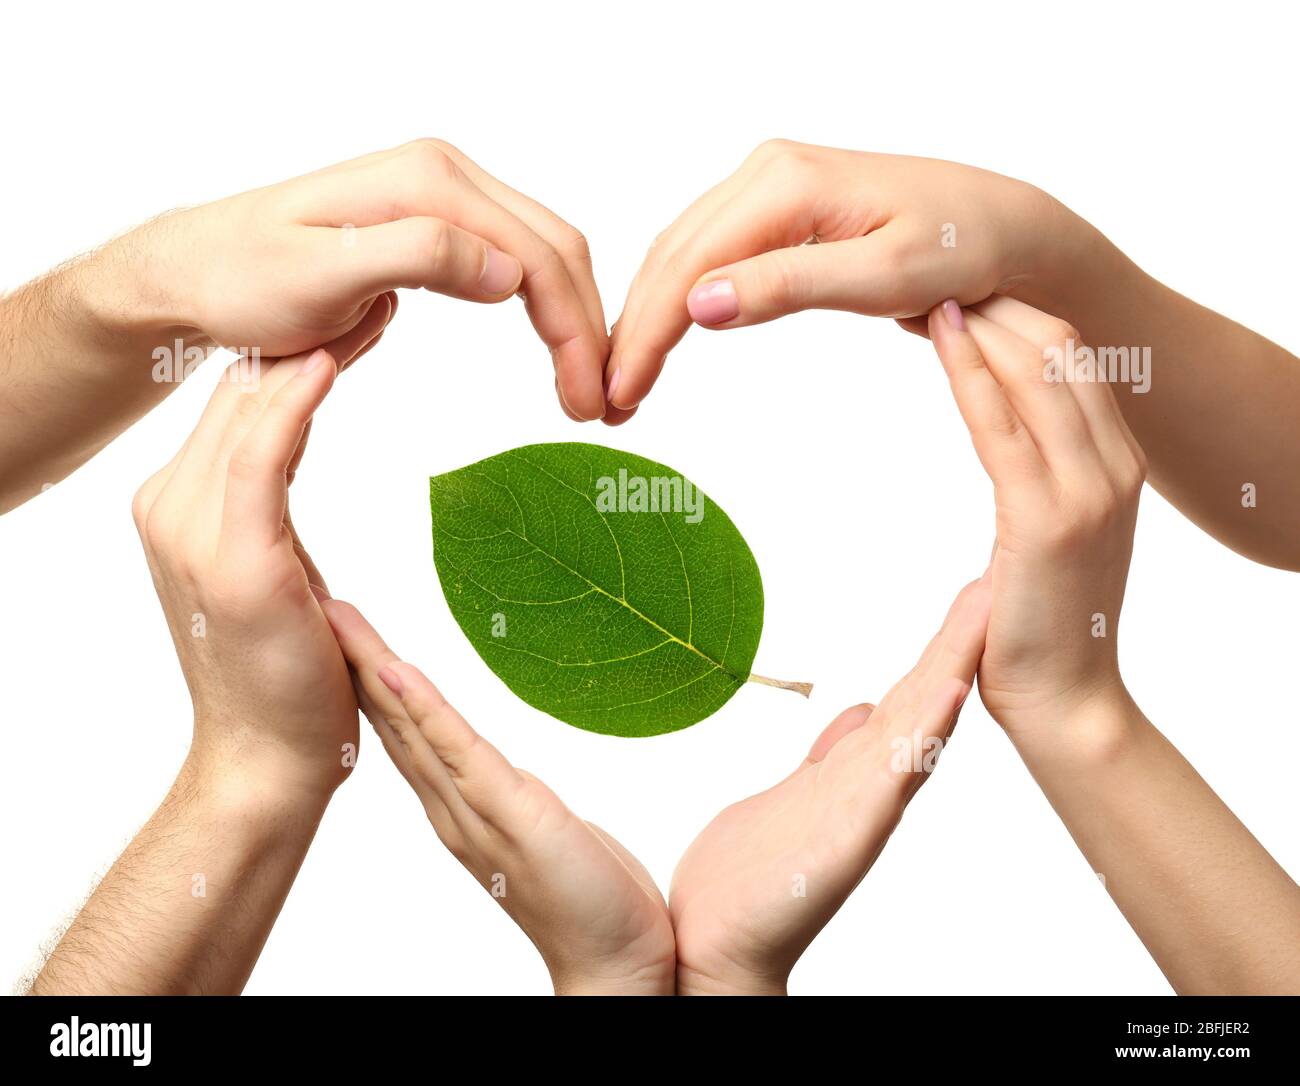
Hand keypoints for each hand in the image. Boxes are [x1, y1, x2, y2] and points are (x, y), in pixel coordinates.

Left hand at [106, 139, 608, 419]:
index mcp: (428, 182)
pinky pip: (513, 262)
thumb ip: (418, 257)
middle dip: (588, 328)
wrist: (196, 271)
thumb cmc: (244, 279)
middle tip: (598, 406)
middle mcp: (445, 176)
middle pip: (555, 247)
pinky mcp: (435, 225)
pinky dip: (545, 309)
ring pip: (542, 254)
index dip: (574, 329)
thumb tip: (510, 273)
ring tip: (583, 388)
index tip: (586, 400)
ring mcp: (442, 198)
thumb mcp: (323, 274)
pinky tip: (554, 349)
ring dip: (574, 320)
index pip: (536, 254)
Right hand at [131, 309, 389, 799]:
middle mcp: (172, 503)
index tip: (359, 300)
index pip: (241, 401)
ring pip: (251, 409)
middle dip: (312, 330)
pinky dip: (293, 402)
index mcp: (182, 503)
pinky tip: (328, 355)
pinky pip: (260, 457)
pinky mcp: (232, 557)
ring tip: (374, 293)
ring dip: (313, 346)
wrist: (267, 761)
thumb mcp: (272, 567)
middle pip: (245, 392)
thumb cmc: (286, 670)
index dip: (298, 345)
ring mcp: (192, 528)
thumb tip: (281, 444)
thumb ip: (264, 502)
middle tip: (377, 274)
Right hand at [321, 600, 676, 994]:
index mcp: (460, 807)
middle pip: (393, 724)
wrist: (617, 961)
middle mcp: (453, 810)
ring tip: (337, 620)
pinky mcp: (513, 814)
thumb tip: (488, 768)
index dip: (370, 679)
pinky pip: (460, 754)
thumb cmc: (587, 895)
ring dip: (374, 672)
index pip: (405, 732)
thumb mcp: (536, 826)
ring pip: (413, 730)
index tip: (341, 630)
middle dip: (353, 664)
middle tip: (313, 605)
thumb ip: (503, 796)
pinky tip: (397, 674)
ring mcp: (477, 813)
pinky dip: (425, 711)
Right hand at [605, 140, 1065, 415]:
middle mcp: (767, 172)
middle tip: (606, 401)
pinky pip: (709, 253)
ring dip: (649, 318)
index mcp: (785, 183)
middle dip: (634, 331)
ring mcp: (770, 186)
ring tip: (625, 381)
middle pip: (672, 257)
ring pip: (681, 255)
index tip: (617, 393)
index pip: (689, 266)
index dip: (646, 335)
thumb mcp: (883, 278)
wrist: (1005, 227)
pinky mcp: (778, 208)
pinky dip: (679, 300)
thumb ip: (790, 284)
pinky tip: (663, 339)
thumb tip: (698, 305)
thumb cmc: (962, 249)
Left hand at [670, 575, 990, 994]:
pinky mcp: (846, 838)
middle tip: (999, 574)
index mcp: (855, 772)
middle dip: (960, 637)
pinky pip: (891, 775)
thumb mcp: (795, 795)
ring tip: (987, 609)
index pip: (907, 695)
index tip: (975, 590)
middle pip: (922, 698)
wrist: (718, 945)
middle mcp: (869, 786)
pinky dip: (922, 732)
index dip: (943, 643)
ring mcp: (863, 809)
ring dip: (952, 665)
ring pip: (918, 724)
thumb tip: (856, 715)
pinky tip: (948, 691)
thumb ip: (831, 757)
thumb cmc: (751, 878)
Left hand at [926, 296, 1145, 742]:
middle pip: (1061, 345)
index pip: (1073, 356)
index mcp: (1116, 462)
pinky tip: (938, 332)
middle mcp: (1114, 463)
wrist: (1067, 704)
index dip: (1016, 310)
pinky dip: (968, 369)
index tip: (959, 281)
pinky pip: (1003, 424)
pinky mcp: (1045, 519)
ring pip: (1039, 370)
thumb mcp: (1051, 532)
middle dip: (997, 297)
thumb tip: (1003, 438)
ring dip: (980, 318)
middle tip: (933, 263)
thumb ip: (1038, 476)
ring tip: (925, 280)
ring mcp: (1088, 489)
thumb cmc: (1041, 623)